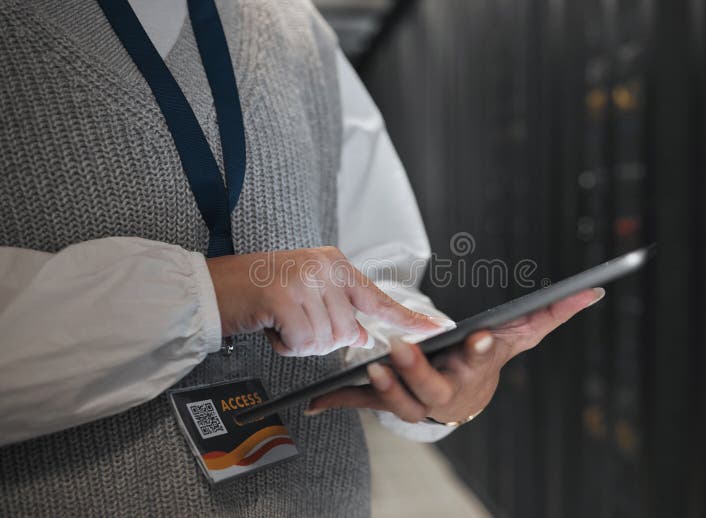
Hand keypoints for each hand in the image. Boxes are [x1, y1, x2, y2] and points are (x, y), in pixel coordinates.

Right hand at [206, 246, 452, 355]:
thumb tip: (361, 336)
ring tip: (278, 321)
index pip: (378, 297)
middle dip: (320, 339)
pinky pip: (302, 343)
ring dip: (301, 343)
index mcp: (334, 264)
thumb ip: (336, 310)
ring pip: (326, 340)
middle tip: (291, 323)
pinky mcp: (284, 297)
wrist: (210, 285)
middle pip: (347, 330)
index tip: (439, 328)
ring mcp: (305, 280)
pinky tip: (270, 326)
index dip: (409, 319)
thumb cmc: (256, 291)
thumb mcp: (304, 292)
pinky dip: (285, 345)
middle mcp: (324, 268)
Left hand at [305, 288, 604, 421]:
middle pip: (433, 387)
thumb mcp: (519, 337)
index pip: (484, 359)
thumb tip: (597, 291)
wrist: (460, 397)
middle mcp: (447, 393)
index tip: (482, 335)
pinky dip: (339, 404)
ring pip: (398, 402)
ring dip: (383, 389)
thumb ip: (555, 315)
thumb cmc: (483, 360)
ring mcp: (415, 402)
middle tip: (401, 348)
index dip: (484, 350)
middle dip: (419, 371)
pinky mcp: (386, 401)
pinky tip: (314, 405)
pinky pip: (362, 403)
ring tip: (369, 367)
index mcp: (476, 371)